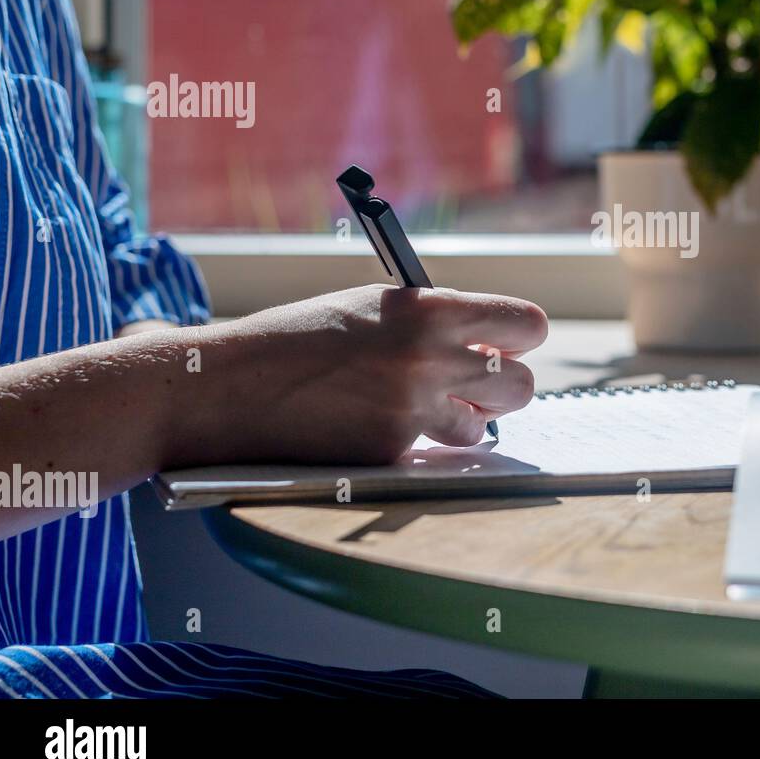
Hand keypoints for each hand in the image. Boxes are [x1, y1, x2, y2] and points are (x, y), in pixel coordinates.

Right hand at [182, 285, 547, 466]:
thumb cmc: (303, 337)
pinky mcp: (391, 451)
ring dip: (464, 420)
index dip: (521, 337)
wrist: (233, 385)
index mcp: (430, 310)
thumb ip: (434, 319)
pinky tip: (375, 425)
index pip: (526, 325)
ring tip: (426, 405)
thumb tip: (485, 338)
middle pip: (523, 384)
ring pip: (485, 427)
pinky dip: (415, 444)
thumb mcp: (375, 306)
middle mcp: (431, 358)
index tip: (508, 343)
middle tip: (475, 384)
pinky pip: (432, 452)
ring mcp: (413, 409)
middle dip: (503, 387)